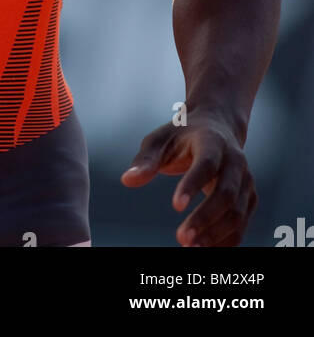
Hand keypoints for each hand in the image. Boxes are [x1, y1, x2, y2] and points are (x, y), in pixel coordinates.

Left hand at [120, 109, 257, 246]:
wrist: (216, 127)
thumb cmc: (181, 136)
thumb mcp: (161, 140)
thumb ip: (146, 160)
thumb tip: (127, 180)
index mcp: (212, 141)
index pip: (206, 165)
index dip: (193, 185)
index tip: (175, 206)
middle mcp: (235, 161)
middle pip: (226, 194)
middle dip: (205, 218)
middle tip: (181, 238)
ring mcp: (246, 181)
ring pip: (237, 213)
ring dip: (215, 234)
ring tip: (190, 247)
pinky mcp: (249, 198)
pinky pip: (241, 224)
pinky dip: (226, 240)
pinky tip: (205, 250)